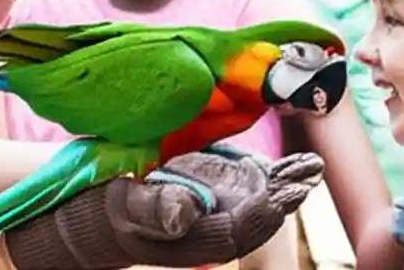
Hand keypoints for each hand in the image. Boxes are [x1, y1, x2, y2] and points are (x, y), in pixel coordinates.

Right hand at [4, 151, 324, 269]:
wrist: (91, 209)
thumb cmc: (102, 208)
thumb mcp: (120, 203)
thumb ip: (153, 208)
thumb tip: (184, 214)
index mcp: (189, 236)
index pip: (236, 230)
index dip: (260, 214)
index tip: (281, 194)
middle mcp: (208, 225)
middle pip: (256, 218)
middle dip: (284, 198)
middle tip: (310, 176)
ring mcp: (214, 207)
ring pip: (259, 201)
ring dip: (287, 185)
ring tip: (312, 169)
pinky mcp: (212, 189)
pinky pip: (250, 186)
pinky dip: (274, 175)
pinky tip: (296, 166)